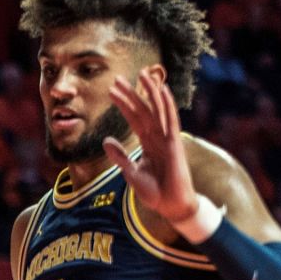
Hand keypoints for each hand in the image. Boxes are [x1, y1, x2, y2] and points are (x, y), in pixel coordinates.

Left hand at [104, 71, 199, 226]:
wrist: (171, 205)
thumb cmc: (155, 192)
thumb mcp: (131, 172)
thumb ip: (120, 156)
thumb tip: (106, 140)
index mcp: (148, 142)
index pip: (134, 118)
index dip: (123, 104)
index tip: (111, 92)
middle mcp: (157, 136)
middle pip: (142, 109)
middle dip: (131, 94)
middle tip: (117, 78)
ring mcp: (167, 138)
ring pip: (157, 109)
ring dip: (149, 92)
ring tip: (140, 74)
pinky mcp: (175, 143)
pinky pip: (171, 120)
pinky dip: (167, 105)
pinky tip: (162, 90)